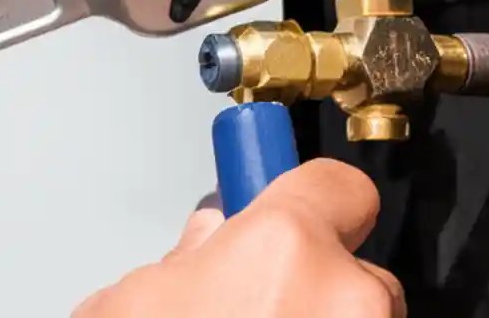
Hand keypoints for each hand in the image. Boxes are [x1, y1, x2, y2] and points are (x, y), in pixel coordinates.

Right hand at [73, 159, 402, 316]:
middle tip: (257, 315)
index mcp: (283, 247)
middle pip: (355, 269)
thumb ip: (178, 263)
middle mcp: (347, 298)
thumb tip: (207, 244)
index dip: (313, 196)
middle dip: (313, 288)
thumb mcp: (132, 309)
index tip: (302, 205)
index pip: (338, 184)